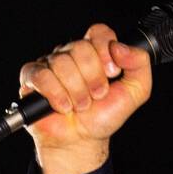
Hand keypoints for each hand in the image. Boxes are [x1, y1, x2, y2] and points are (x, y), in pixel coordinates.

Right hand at [18, 23, 151, 173]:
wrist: (81, 141)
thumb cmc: (103, 115)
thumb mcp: (135, 91)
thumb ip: (139, 64)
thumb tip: (120, 47)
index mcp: (94, 52)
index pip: (99, 32)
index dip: (105, 51)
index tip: (112, 73)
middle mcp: (71, 54)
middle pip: (81, 48)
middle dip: (93, 78)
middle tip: (96, 95)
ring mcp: (50, 64)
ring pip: (62, 63)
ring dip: (77, 91)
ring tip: (80, 105)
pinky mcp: (32, 78)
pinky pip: (42, 76)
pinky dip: (56, 94)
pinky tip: (63, 106)